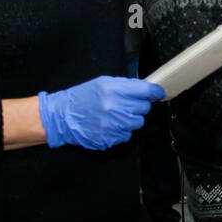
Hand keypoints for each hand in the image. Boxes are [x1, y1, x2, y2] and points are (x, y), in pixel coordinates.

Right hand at [37, 76, 164, 149]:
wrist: (62, 116)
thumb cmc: (83, 98)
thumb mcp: (103, 83)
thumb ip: (126, 85)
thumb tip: (147, 88)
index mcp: (113, 90)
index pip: (146, 91)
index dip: (155, 92)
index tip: (158, 93)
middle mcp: (114, 108)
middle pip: (144, 108)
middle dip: (138, 106)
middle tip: (126, 104)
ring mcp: (113, 125)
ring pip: (138, 122)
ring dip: (131, 119)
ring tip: (116, 115)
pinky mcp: (110, 138)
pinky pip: (127, 135)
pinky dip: (121, 130)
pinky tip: (109, 125)